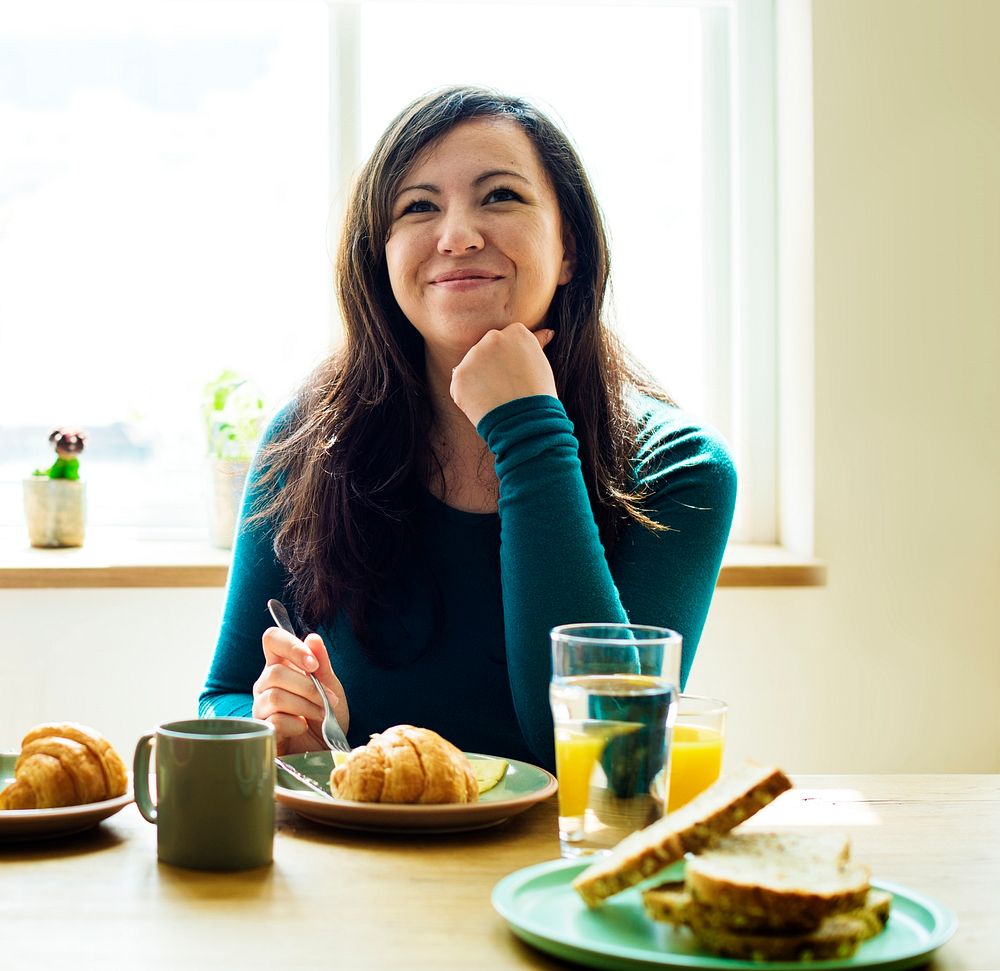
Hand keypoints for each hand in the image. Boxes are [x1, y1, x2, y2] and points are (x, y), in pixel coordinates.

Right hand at [252, 627, 350, 755]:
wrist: (327, 748)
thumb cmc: (326, 715)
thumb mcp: (331, 686)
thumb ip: (321, 663)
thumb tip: (313, 637)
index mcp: (281, 665)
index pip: (272, 639)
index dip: (290, 646)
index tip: (313, 664)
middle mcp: (265, 684)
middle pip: (275, 673)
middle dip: (308, 686)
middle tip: (329, 699)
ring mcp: (261, 707)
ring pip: (275, 697)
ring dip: (306, 706)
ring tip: (321, 714)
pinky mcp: (262, 730)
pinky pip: (275, 721)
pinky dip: (297, 725)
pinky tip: (303, 728)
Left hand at [450, 322, 556, 426]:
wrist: (526, 422)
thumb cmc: (538, 395)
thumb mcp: (541, 364)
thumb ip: (536, 345)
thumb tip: (547, 333)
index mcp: (516, 332)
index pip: (506, 341)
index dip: (510, 362)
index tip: (517, 377)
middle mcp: (493, 338)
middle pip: (486, 351)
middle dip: (491, 368)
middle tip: (506, 389)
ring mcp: (474, 356)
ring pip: (471, 368)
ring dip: (478, 382)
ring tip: (496, 398)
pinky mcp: (459, 376)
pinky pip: (460, 386)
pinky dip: (468, 397)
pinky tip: (484, 405)